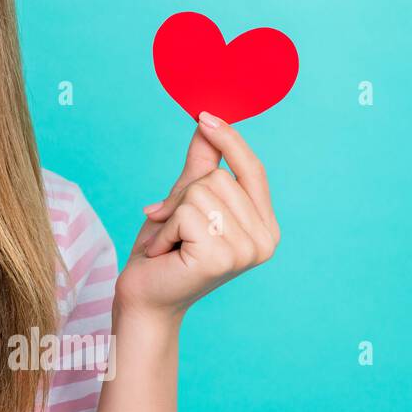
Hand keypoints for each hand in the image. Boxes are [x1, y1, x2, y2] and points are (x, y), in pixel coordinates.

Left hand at [115, 111, 281, 323]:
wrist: (145, 297)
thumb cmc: (164, 251)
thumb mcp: (184, 201)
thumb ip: (201, 165)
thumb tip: (206, 120)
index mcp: (264, 225)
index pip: (254, 170)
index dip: (230, 140)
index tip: (204, 115)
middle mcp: (265, 239)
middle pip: (218, 178)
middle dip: (182, 198)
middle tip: (172, 230)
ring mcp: (248, 250)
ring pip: (200, 192)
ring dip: (171, 216)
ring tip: (170, 243)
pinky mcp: (223, 257)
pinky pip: (187, 212)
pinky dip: (165, 229)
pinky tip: (165, 253)